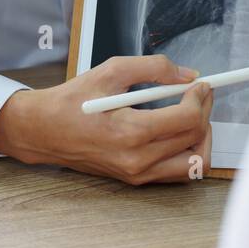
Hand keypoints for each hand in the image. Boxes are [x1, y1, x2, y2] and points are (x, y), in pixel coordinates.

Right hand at [0, 55, 212, 185]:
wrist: (44, 131)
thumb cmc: (72, 101)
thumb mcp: (111, 71)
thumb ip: (153, 68)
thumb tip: (187, 74)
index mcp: (130, 132)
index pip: (188, 119)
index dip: (201, 97)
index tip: (199, 84)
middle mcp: (137, 160)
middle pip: (196, 140)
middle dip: (204, 112)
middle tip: (199, 94)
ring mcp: (138, 174)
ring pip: (194, 164)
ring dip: (201, 137)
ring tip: (191, 115)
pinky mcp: (136, 179)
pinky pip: (178, 172)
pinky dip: (187, 151)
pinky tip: (177, 131)